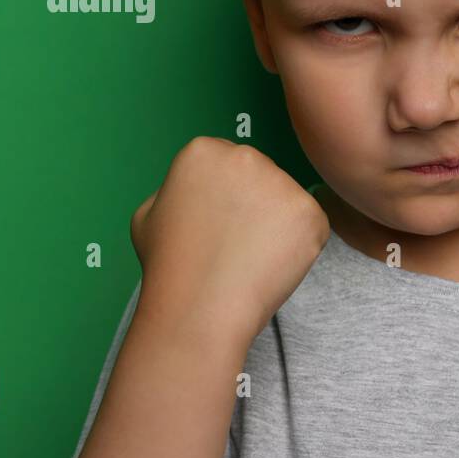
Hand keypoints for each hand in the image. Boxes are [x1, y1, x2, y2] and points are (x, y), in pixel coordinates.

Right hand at [130, 137, 331, 346]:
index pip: (226, 161)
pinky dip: (299, 245)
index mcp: (203, 150)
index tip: (217, 222)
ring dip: (277, 223)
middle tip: (236, 242)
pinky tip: (271, 263)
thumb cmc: (169, 266)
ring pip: (286, 199)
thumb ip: (176, 189)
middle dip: (254, 203)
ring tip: (251, 255)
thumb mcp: (148, 214)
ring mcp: (282, 183)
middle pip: (260, 174)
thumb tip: (198, 189)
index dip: (224, 194)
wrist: (200, 306)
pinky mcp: (310, 212)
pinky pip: (309, 224)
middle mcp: (245, 157)